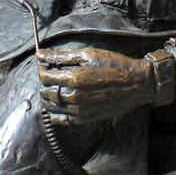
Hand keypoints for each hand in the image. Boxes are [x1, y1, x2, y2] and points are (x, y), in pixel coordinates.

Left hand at [37, 47, 153, 125]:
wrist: (136, 84)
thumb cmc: (114, 65)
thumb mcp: (88, 55)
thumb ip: (61, 56)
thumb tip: (39, 54)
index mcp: (73, 79)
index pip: (44, 76)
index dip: (42, 68)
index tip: (45, 63)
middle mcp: (73, 97)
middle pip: (44, 91)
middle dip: (44, 81)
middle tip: (51, 73)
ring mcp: (78, 111)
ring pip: (50, 107)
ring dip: (48, 96)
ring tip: (56, 86)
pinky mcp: (84, 119)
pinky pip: (61, 120)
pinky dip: (55, 111)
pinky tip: (61, 101)